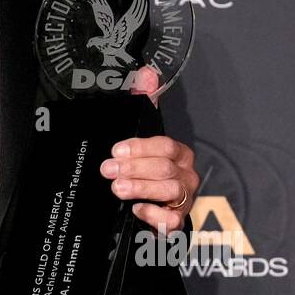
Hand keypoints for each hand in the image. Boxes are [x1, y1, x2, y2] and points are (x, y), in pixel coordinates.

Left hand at [103, 64, 198, 232]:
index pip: (165, 145)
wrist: (154, 208)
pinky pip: (171, 219)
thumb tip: (147, 73)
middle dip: (134, 168)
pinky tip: (137, 209)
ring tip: (118, 188)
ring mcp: (183, 199)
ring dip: (141, 188)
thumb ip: (144, 102)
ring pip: (169, 190)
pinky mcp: (176, 221)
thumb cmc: (148, 168)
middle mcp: (185, 174)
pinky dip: (153, 214)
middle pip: (165, 168)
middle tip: (108, 170)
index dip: (140, 148)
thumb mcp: (143, 135)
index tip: (116, 150)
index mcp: (178, 153)